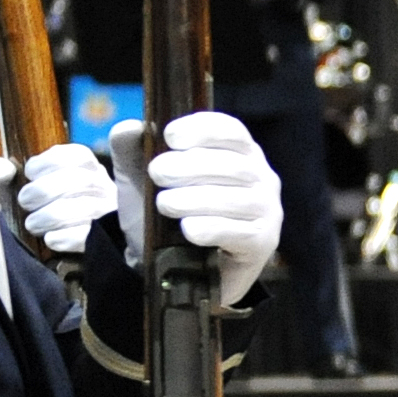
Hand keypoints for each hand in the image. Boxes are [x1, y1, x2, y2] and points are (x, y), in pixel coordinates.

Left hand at [17, 142, 119, 256]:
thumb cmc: (65, 205)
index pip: (77, 156)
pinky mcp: (108, 238)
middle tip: (25, 201)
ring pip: (86, 208)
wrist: (97, 239)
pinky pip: (89, 235)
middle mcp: (104, 187)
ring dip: (52, 215)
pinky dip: (66, 237)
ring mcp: (109, 213)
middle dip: (46, 190)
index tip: (30, 173)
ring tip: (32, 224)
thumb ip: (28, 174)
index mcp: (90, 168)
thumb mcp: (53, 182)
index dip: (50, 162)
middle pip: (81, 181)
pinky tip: (50, 240)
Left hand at [109, 113, 283, 306]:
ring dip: (195, 199)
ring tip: (164, 203)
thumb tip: (130, 129)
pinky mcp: (262, 243)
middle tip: (157, 173)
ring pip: (235, 198)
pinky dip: (209, 228)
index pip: (231, 131)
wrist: (178, 267)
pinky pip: (238, 231)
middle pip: (232, 163)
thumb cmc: (168, 215)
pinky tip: (187, 229)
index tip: (170, 137)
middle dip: (191, 166)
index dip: (202, 129)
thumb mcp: (142, 180)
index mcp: (240, 153)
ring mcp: (267, 211)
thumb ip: (132, 150)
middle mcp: (262, 178)